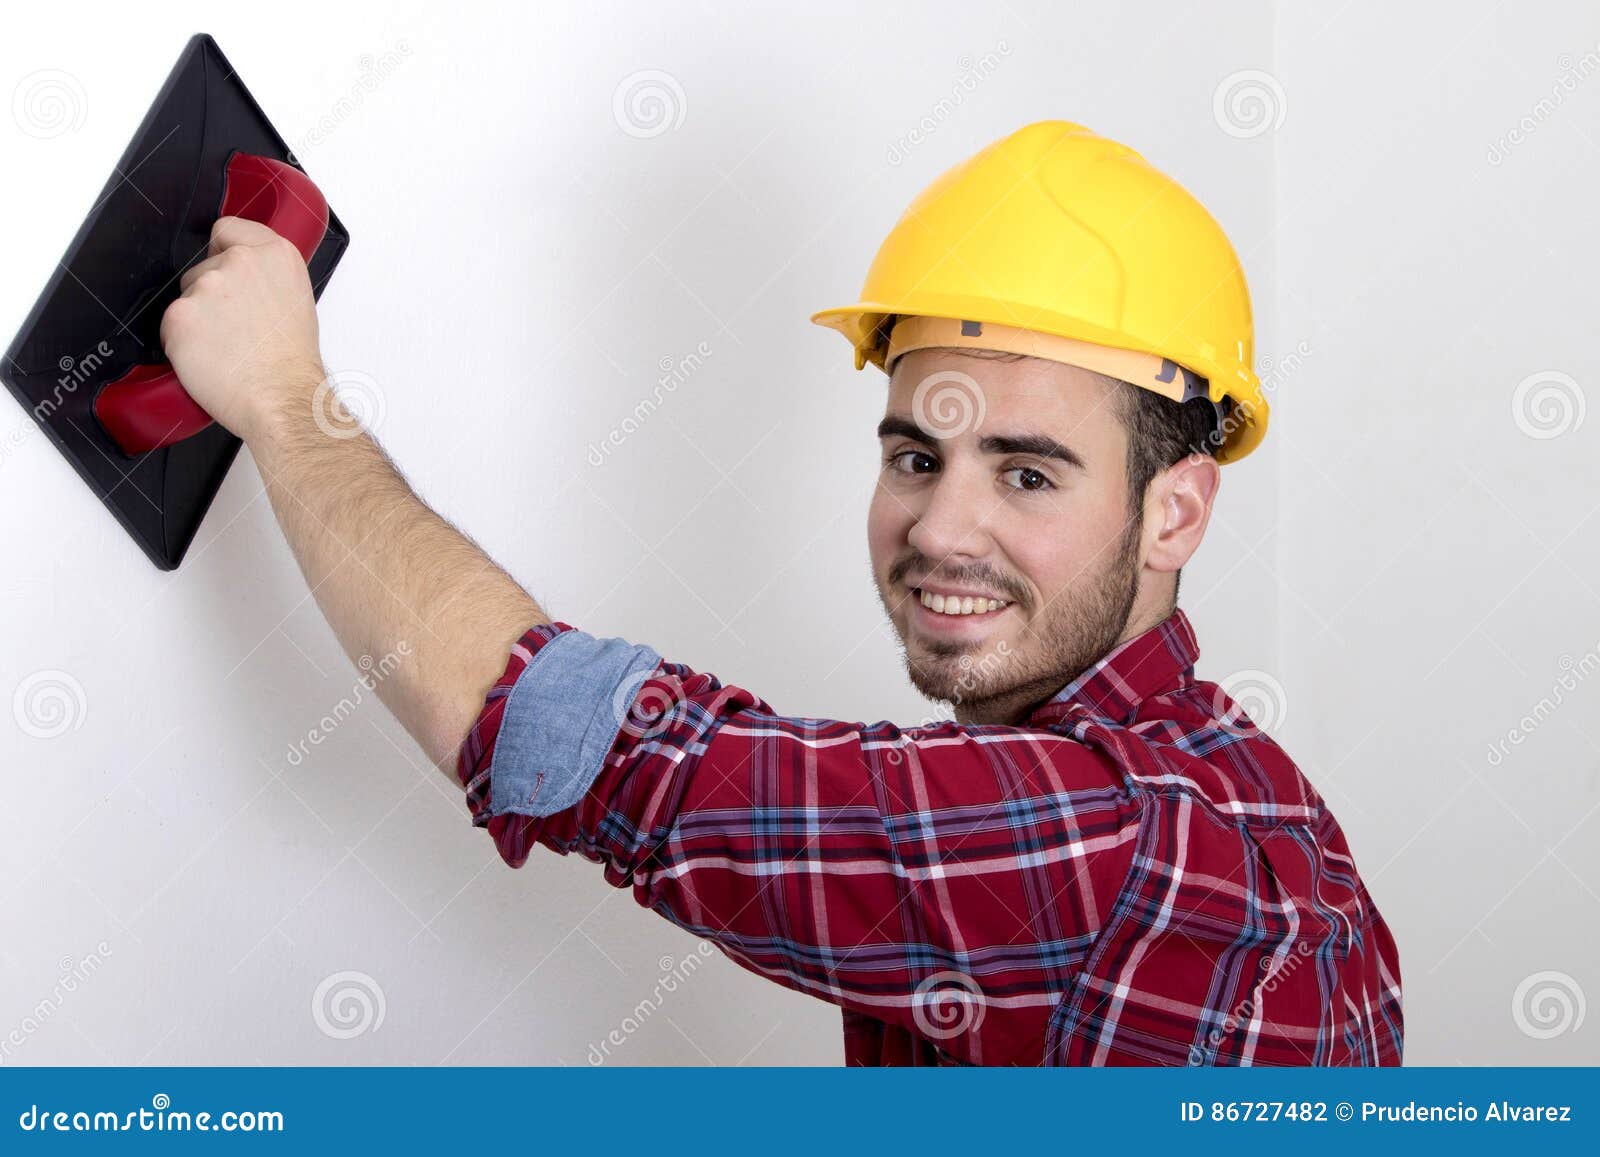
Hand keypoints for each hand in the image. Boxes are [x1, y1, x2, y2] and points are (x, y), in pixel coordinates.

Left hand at [161, 216, 324, 443]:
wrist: (283, 399)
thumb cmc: (293, 364)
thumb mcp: (296, 303)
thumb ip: (268, 279)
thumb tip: (247, 283)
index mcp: (275, 255)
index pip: (227, 229)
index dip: (222, 252)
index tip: (226, 270)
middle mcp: (240, 261)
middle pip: (203, 267)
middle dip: (211, 295)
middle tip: (234, 329)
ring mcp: (207, 286)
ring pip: (187, 298)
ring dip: (197, 321)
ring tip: (226, 349)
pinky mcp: (179, 314)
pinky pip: (171, 326)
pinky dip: (183, 344)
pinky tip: (209, 359)